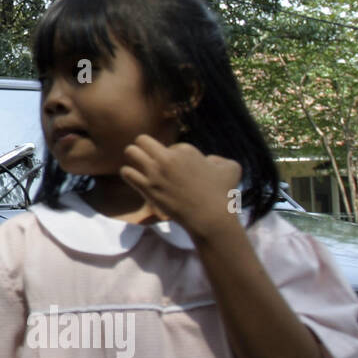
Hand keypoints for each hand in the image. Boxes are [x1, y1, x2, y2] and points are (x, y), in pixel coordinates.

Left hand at [119, 135, 241, 239]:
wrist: (210, 218)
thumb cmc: (222, 195)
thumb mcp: (231, 169)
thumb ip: (219, 159)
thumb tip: (208, 160)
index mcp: (186, 150)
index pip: (168, 146)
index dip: (170, 156)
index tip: (175, 170)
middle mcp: (169, 157)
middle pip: (142, 140)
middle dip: (143, 147)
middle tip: (147, 158)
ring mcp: (156, 172)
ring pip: (131, 152)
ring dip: (133, 158)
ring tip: (137, 167)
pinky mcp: (147, 187)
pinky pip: (126, 172)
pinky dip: (128, 173)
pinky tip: (135, 178)